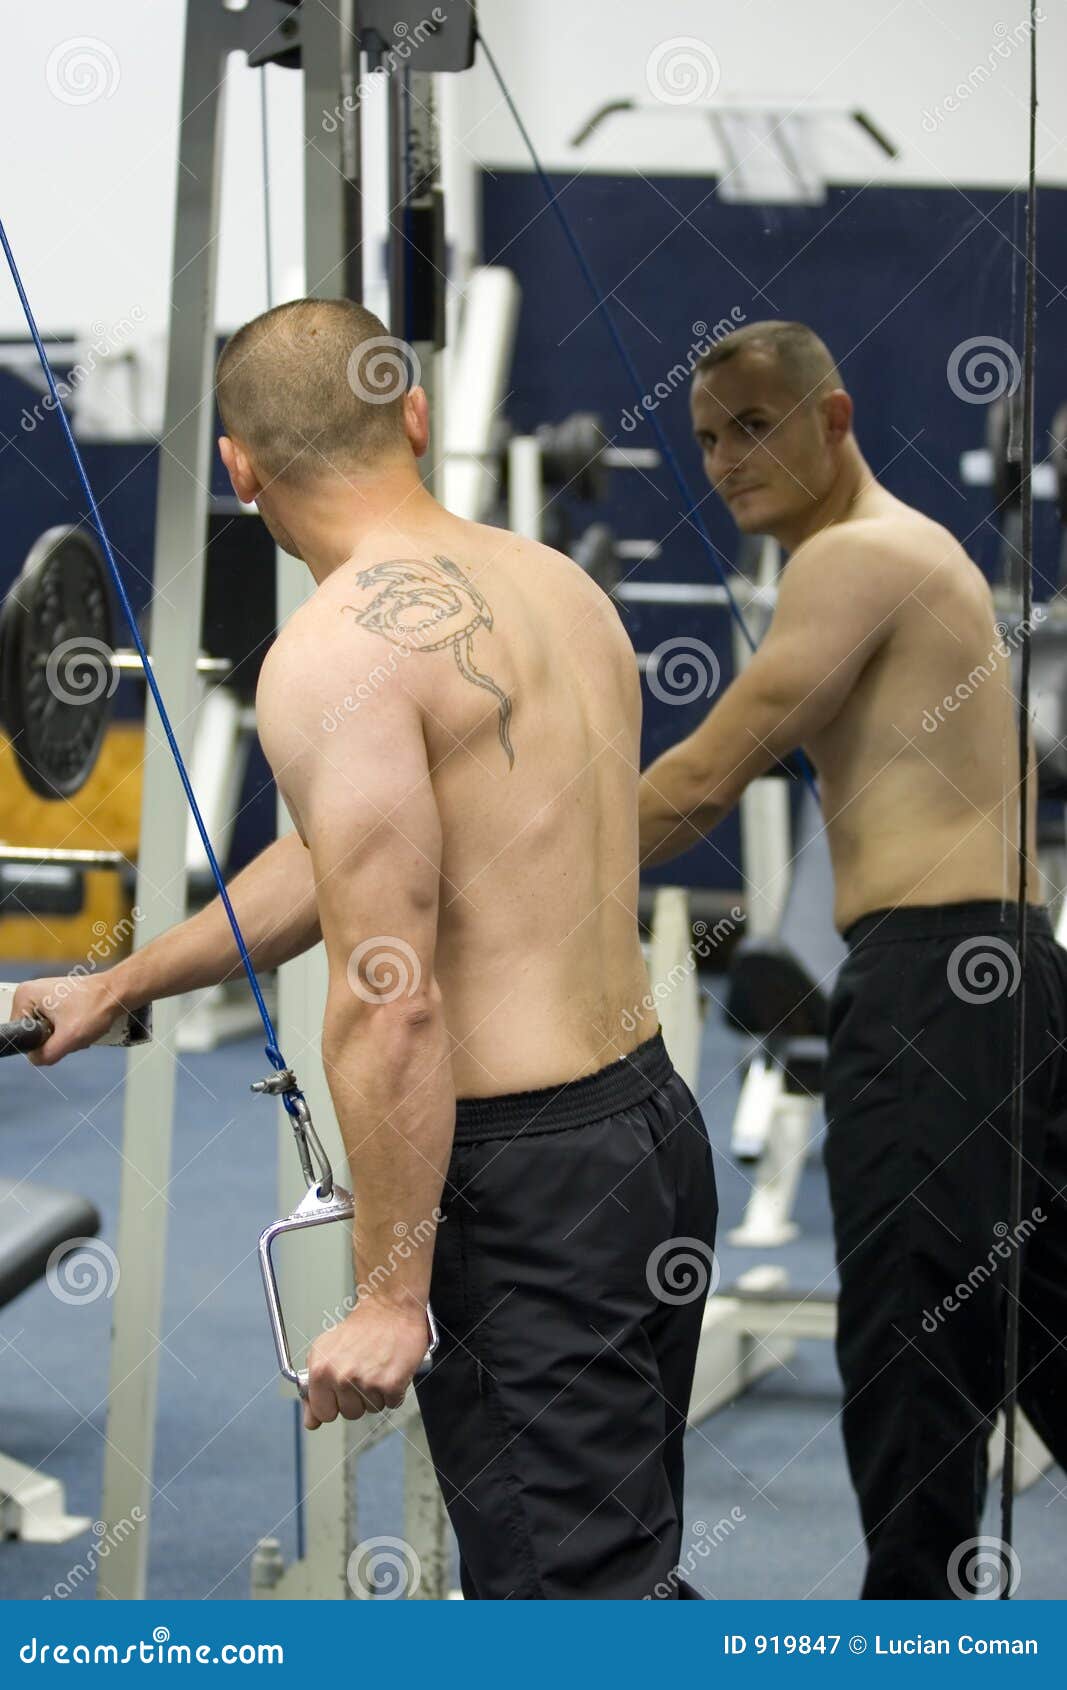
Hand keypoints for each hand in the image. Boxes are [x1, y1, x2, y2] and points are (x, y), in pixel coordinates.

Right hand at [10, 972, 125, 1065]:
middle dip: (54, 1039)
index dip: (41, 1042)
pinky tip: (82, 1025)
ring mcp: (44, 995)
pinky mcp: (56, 1000)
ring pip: (46, 1031)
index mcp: (25, 996)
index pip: (20, 1034)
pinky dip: (68, 1030)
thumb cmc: (96, 1007)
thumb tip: (36, 1058)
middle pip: (33, 1032)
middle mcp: (31, 993)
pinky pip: (55, 1024)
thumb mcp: (68, 1039)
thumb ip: (45, 1054)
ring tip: (79, 1027)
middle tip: (72, 1032)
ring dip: (63, 1036)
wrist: (117, 994)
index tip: (61, 1034)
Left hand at [304, 1300, 429, 1429]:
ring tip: (377, 1367)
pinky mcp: (390, 1384)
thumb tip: (311, 1421)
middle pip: (350, 1413)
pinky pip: (392, 1403)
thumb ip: (314, 1389)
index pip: (322, 1413)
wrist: (390, 1308)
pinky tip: (391, 1369)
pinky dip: (395, 1390)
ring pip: (372, 1409)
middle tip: (363, 1371)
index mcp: (320, 1370)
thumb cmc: (361, 1328)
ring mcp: (365, 1382)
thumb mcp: (325, 1353)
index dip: (334, 1404)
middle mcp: (340, 1377)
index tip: (342, 1390)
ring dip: (377, 1393)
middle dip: (358, 1398)